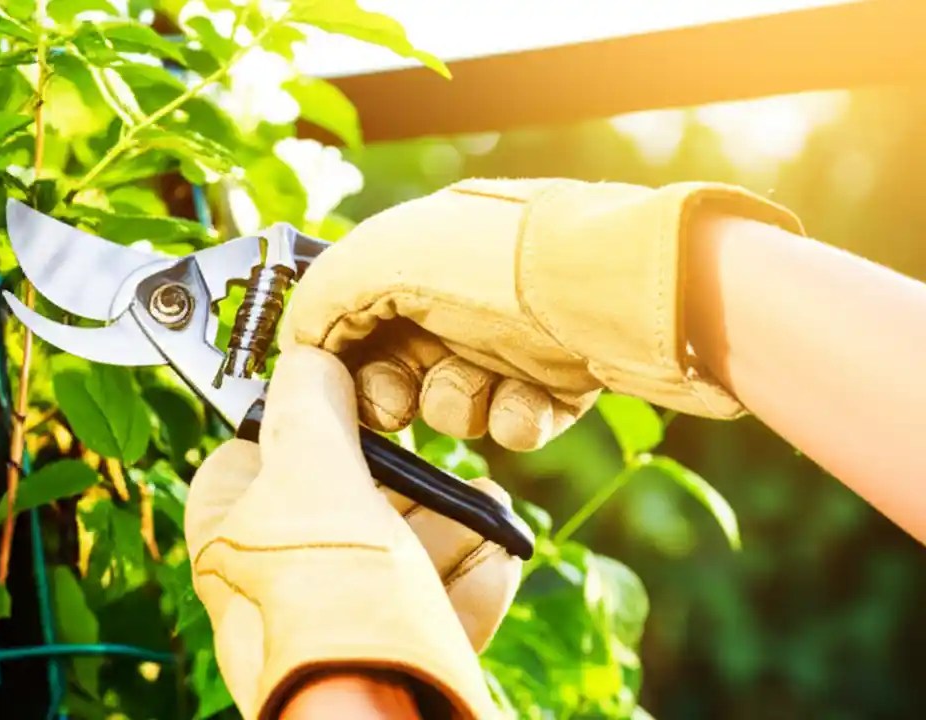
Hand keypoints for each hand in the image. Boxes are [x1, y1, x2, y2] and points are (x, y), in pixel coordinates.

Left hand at [186, 347, 519, 719]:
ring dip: (454, 527)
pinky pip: (435, 601)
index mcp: (232, 527)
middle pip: (351, 496)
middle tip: (441, 469)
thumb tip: (308, 359)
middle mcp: (278, 573)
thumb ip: (309, 404)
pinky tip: (496, 559)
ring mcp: (337, 617)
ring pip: (402, 549)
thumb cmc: (332, 598)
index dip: (311, 422)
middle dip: (412, 484)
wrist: (386, 712)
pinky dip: (470, 580)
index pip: (255, 449)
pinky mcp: (392, 651)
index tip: (360, 406)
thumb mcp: (313, 470)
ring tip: (486, 512)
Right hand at [279, 178, 802, 450]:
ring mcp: (513, 334)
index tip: (333, 390)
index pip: (353, 312)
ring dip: (455, 404)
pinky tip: (527, 401)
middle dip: (393, 393)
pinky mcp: (562, 376)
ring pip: (450, 400)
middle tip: (401, 403)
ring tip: (482, 387)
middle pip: (396, 365)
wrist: (640, 292)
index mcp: (419, 249)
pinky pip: (513, 419)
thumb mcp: (390, 256)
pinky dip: (513, 417)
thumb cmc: (510, 262)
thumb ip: (322, 296)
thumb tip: (296, 342)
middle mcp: (463, 290)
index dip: (337, 356)